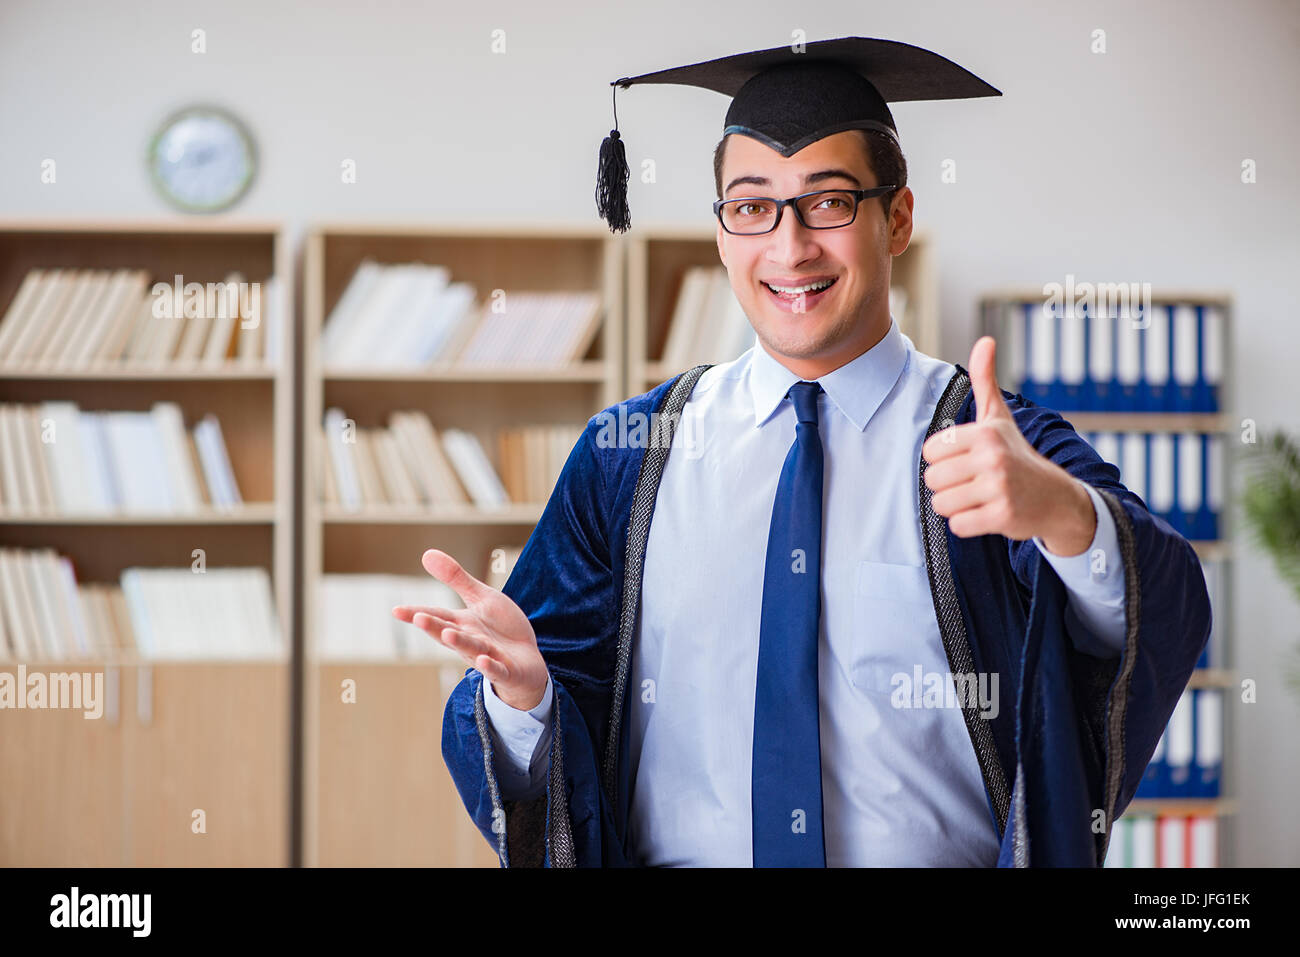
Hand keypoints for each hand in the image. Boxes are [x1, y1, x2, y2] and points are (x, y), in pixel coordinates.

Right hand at [392, 549, 549, 710]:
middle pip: (449, 632)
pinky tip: (483, 661)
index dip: (417, 613)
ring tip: (447, 634)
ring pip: (472, 649)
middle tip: (418, 617)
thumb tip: (426, 554)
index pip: (437, 616)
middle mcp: (471, 641)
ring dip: (459, 642)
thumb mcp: (481, 598)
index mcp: (462, 623)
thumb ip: (456, 579)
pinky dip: (490, 667)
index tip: (396, 610)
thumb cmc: (501, 628)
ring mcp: (488, 657)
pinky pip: (497, 669)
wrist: (528, 660)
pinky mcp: (507, 670)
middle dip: (434, 626)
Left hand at [920, 336, 1095, 554]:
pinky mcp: (1002, 517)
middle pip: (932, 480)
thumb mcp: (999, 417)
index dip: (942, 460)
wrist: (1055, 497)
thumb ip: (985, 380)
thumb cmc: (1017, 454)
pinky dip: (967, 523)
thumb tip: (985, 341)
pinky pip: (957, 526)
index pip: (931, 452)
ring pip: (941, 504)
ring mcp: (999, 488)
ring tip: (978, 497)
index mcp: (985, 433)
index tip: (964, 460)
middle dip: (947, 486)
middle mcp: (993, 458)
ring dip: (955, 506)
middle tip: (972, 482)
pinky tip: (986, 513)